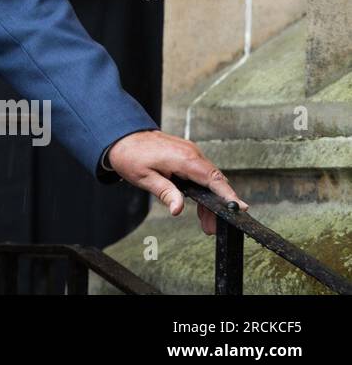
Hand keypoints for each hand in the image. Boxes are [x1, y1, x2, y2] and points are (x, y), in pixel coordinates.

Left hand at [108, 130, 248, 234]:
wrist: (122, 136)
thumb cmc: (131, 155)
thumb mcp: (144, 177)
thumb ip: (165, 192)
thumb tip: (179, 210)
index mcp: (184, 158)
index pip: (213, 178)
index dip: (228, 194)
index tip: (241, 208)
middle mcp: (192, 154)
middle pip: (214, 182)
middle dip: (217, 206)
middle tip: (212, 228)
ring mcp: (190, 153)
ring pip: (209, 180)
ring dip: (210, 201)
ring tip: (207, 225)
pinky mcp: (187, 155)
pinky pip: (201, 174)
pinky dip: (203, 190)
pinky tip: (200, 208)